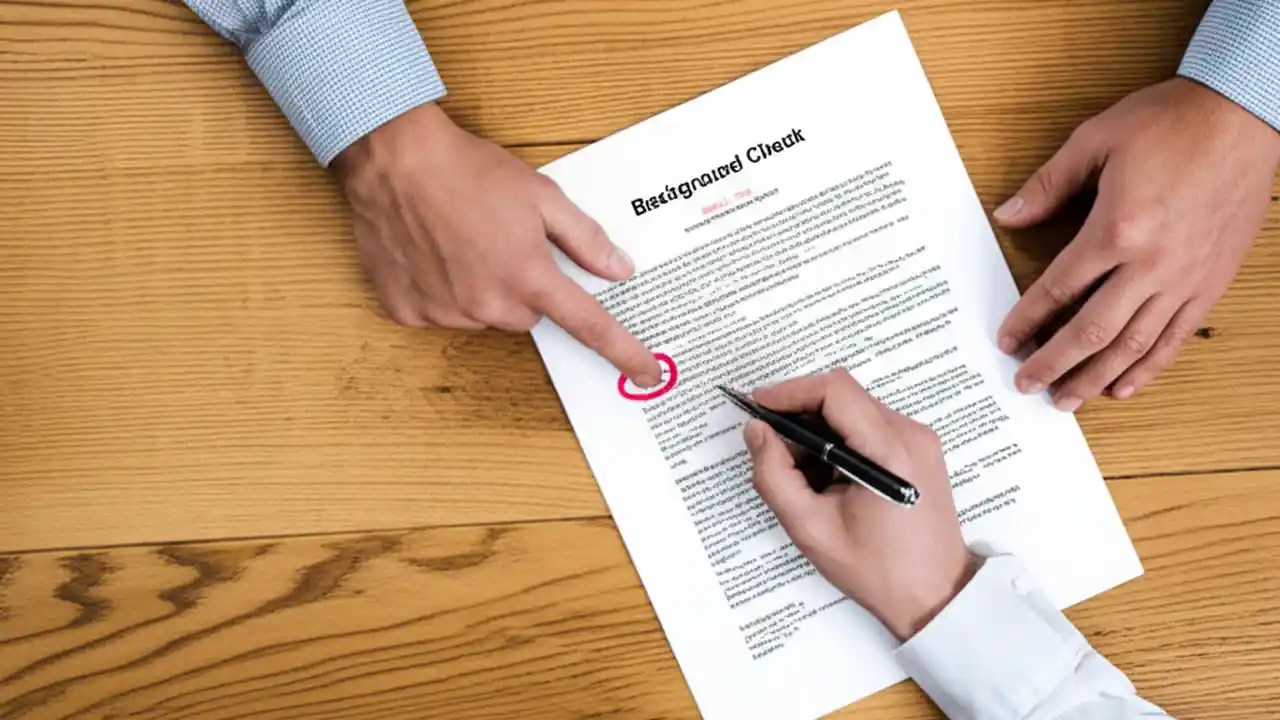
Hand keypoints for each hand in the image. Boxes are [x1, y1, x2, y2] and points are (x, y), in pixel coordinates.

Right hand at [333, 103, 661, 386]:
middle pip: (527, 316)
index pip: (588, 326)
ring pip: (482, 315)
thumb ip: (585, 238)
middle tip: (504, 244)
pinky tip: (432, 253)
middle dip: (523, 287)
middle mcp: (488, 303)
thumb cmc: (467, 171)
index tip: (647, 373)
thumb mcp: (542, 195)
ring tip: (461, 240)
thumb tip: (618, 269)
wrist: (393, 159)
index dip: (623, 351)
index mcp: (528, 276)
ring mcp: (445, 311)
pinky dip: (440, 290)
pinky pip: (439, 313)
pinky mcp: (408, 311)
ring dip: (480, 289)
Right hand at [743, 370, 976, 640]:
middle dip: (800, 413)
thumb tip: (756, 431)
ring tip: (800, 472)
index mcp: (890, 451)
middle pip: (844, 396)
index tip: (757, 406)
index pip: (835, 390)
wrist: (936, 596)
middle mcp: (911, 434)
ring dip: (819, 430)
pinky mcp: (918, 450)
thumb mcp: (811, 529)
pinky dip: (840, 440)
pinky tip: (827, 477)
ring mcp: (919, 440)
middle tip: (771, 449)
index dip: (791, 391)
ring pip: (854, 410)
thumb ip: (775, 476)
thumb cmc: (876, 570)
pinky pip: (869, 426)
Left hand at [994, 78, 1279, 409]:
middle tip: (1027, 385)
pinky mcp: (1211, 282)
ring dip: (1095, 377)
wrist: (1243, 114)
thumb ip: (1047, 185)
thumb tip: (1007, 216)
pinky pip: (1175, 336)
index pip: (1058, 290)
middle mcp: (1152, 264)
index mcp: (1116, 229)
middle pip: (1092, 330)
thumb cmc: (1171, 122)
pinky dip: (1148, 367)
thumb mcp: (1095, 140)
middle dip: (1054, 363)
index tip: (1007, 341)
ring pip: (1133, 344)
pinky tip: (1124, 386)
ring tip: (1067, 400)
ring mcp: (1185, 278)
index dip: (1028, 320)